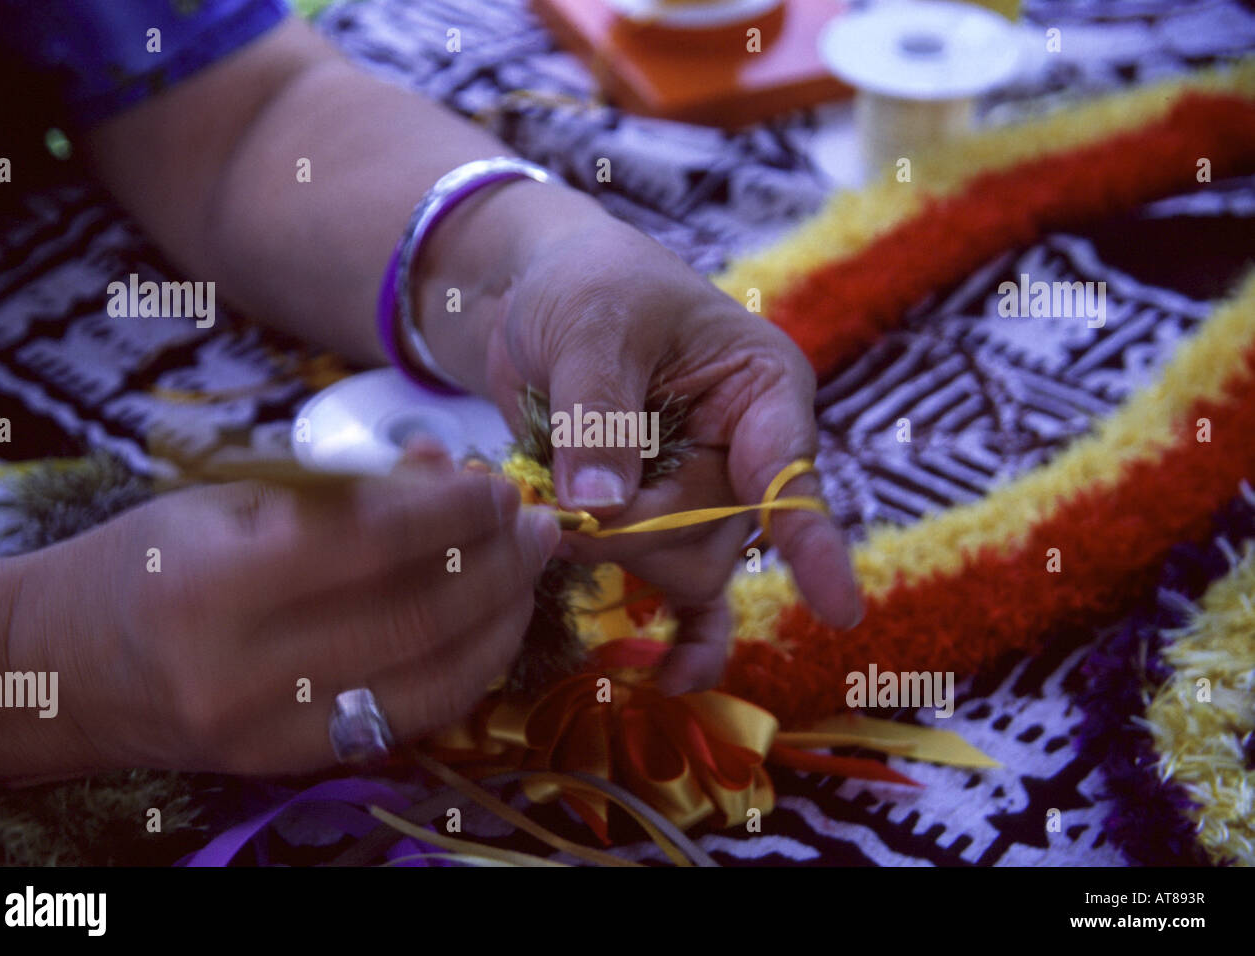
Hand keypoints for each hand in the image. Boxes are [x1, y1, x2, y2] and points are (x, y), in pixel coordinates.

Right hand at [0, 443, 559, 779]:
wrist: (67, 669)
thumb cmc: (148, 562)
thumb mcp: (230, 502)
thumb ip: (342, 492)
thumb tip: (448, 473)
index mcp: (219, 583)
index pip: (374, 544)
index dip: (455, 511)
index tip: (498, 484)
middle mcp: (247, 671)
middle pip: (417, 620)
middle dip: (498, 568)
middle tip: (537, 528)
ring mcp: (272, 732)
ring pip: (429, 683)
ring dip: (499, 624)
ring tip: (529, 573)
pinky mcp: (292, 765)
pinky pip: (407, 719)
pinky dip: (464, 672)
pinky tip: (490, 628)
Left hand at [479, 209, 863, 695]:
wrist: (540, 296)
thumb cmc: (587, 286)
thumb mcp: (592, 328)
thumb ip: (598, 413)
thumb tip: (598, 506)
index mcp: (761, 387)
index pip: (789, 469)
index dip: (809, 540)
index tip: (838, 609)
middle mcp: (749, 448)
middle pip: (718, 536)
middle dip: (638, 533)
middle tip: (559, 498)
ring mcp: (708, 492)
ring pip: (687, 570)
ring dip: (618, 557)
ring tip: (553, 510)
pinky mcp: (663, 523)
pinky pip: (691, 597)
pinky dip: (681, 635)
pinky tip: (668, 678)